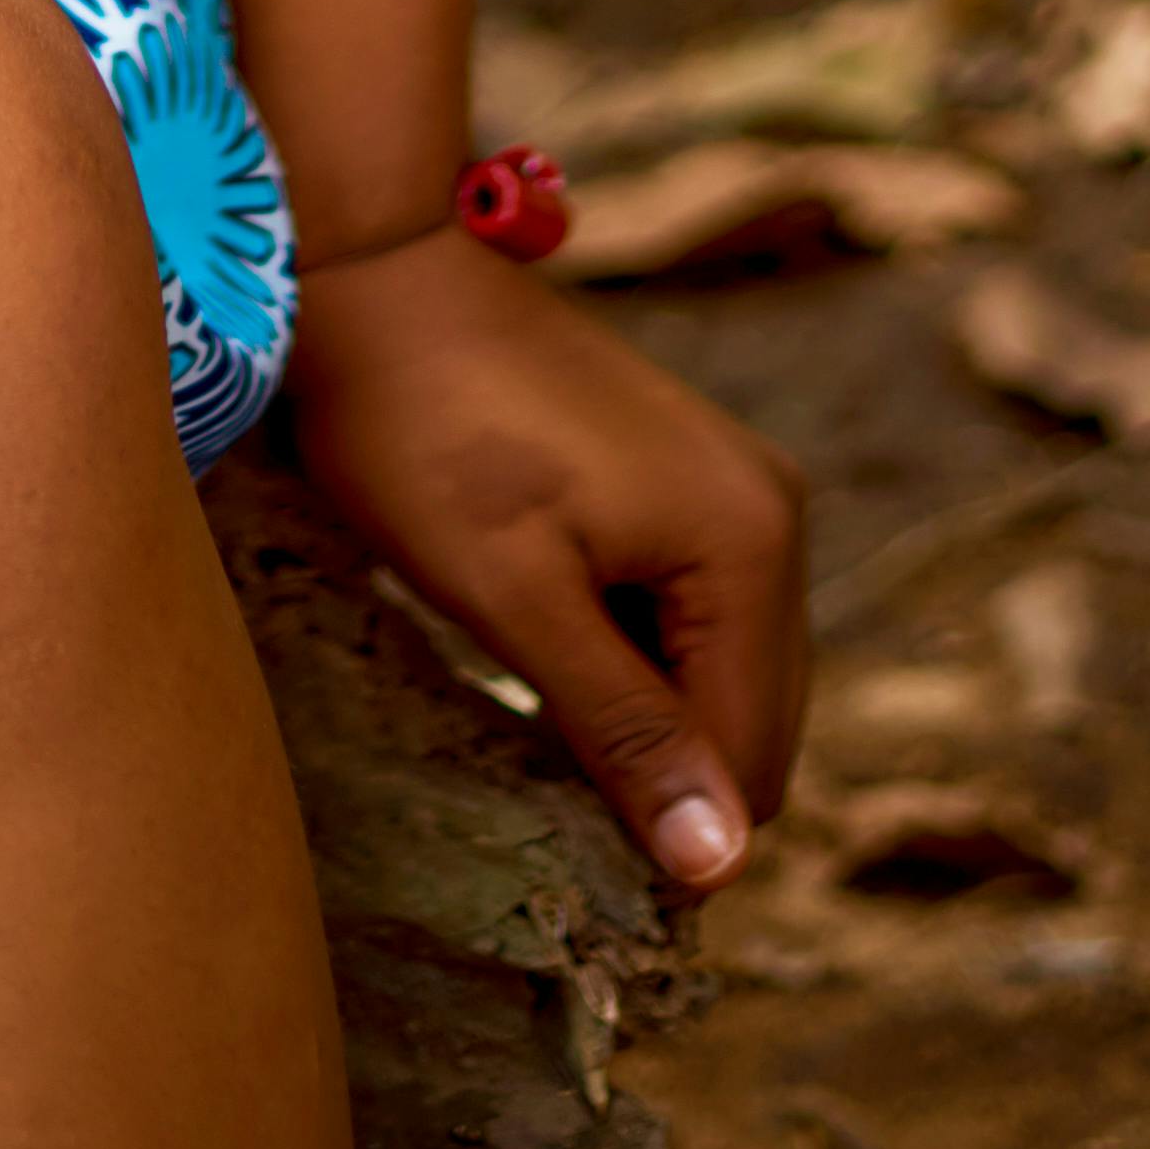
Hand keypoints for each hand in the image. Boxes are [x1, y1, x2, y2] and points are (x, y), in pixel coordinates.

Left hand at [275, 227, 806, 895]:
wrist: (377, 276)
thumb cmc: (425, 435)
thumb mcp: (517, 598)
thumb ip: (627, 731)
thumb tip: (724, 872)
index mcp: (751, 543)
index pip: (749, 766)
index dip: (668, 833)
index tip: (563, 846)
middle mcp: (772, 513)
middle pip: (750, 725)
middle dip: (664, 772)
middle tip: (540, 776)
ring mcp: (734, 490)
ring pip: (717, 678)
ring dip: (643, 715)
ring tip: (530, 694)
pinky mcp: (685, 481)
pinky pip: (687, 619)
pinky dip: (632, 657)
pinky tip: (546, 639)